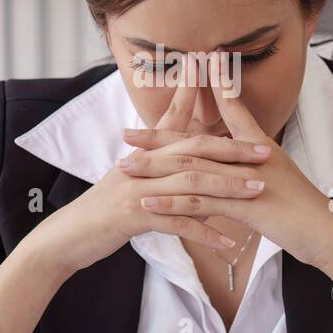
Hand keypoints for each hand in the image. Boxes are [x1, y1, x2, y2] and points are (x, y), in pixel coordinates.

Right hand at [39, 72, 271, 274]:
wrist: (66, 237)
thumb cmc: (102, 211)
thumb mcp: (129, 181)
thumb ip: (158, 167)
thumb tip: (189, 162)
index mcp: (143, 155)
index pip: (177, 124)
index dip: (201, 104)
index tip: (230, 90)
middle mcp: (141, 165)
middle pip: (193, 150)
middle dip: (232, 150)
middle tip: (266, 151)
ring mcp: (136, 189)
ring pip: (189, 182)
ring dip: (226, 187)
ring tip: (257, 191)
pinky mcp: (132, 217)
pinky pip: (175, 222)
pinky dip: (204, 231)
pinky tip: (228, 241)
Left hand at [121, 54, 332, 285]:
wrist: (327, 231)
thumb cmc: (302, 208)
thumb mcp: (276, 177)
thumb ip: (251, 162)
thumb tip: (231, 157)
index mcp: (258, 146)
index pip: (228, 110)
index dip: (204, 93)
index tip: (180, 80)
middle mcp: (250, 156)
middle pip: (196, 141)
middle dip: (158, 138)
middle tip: (124, 134)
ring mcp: (247, 180)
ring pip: (192, 170)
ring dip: (155, 168)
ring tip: (125, 166)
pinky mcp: (246, 206)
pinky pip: (202, 202)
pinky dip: (172, 202)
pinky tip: (148, 203)